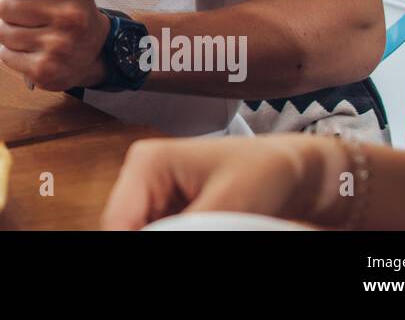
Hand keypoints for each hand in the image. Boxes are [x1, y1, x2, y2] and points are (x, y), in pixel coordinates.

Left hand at [0, 0, 107, 90]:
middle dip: (12, 9)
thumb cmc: (67, 2)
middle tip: (34, 15)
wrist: (94, 49)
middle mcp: (70, 15)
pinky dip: (13, 52)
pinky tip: (34, 50)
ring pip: (2, 32)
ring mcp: (59, 46)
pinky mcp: (45, 70)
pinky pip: (5, 54)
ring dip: (11, 31)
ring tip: (34, 32)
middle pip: (4, 6)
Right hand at [99, 134, 341, 229]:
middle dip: (154, 240)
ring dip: (167, 239)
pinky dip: (173, 239)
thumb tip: (159, 239)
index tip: (181, 239)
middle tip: (208, 231)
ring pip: (139, 234)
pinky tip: (209, 230)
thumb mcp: (228, 206)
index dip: (138, 241)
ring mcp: (150, 197)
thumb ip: (190, 231)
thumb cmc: (263, 172)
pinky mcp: (164, 214)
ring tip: (214, 227)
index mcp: (146, 164)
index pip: (118, 223)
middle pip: (125, 231)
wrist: (286, 170)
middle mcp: (139, 178)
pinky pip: (156, 235)